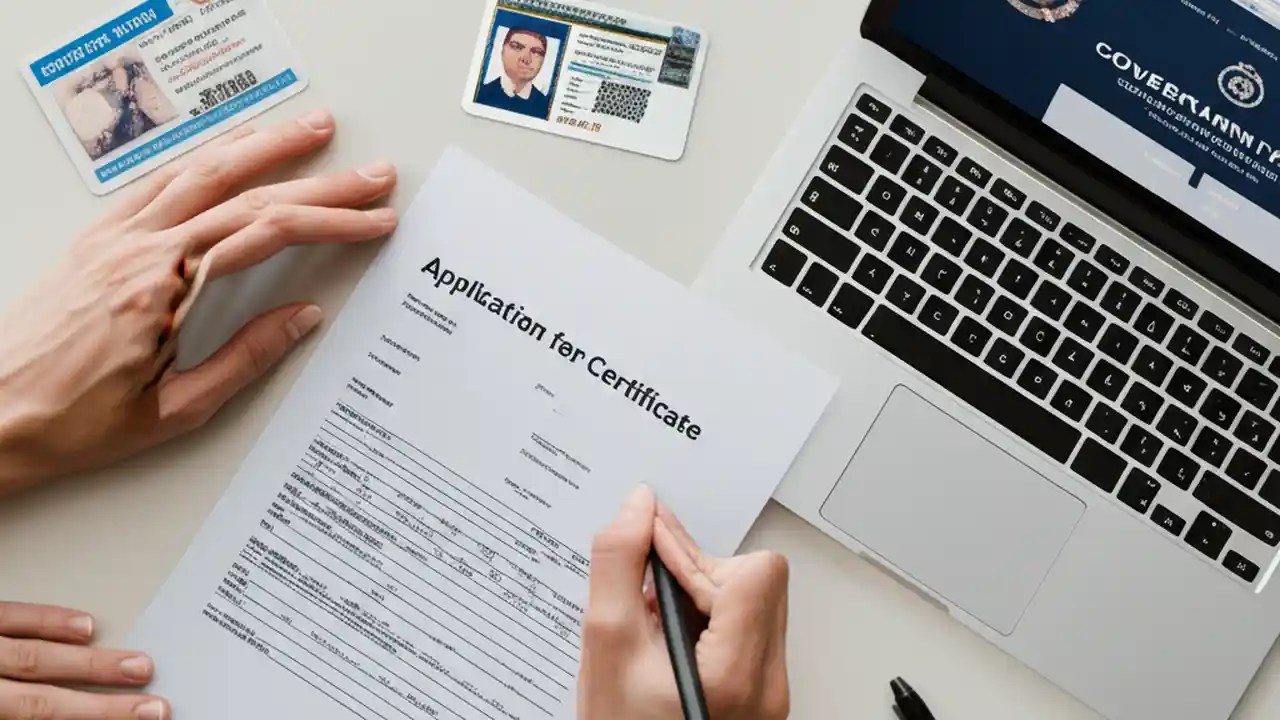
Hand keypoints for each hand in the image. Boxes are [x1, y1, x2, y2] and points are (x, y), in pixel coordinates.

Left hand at [0, 109, 397, 493]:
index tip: (373, 221)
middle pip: (247, 196)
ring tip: (310, 130)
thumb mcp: (174, 411)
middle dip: (319, 183)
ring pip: (201, 172)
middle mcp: (139, 250)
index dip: (330, 223)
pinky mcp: (95, 240)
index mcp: (163, 290)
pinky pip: (155, 180)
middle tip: (370, 175)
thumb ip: (245, 359)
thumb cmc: (72, 424)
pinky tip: (228, 147)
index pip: (266, 236)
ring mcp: (114, 238)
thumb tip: (304, 318)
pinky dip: (200, 156)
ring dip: (263, 146)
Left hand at [0, 602, 166, 718]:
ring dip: (92, 663)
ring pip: (35, 655)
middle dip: (103, 705)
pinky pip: (14, 616)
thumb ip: (19, 710)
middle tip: (151, 706)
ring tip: (138, 665)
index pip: (38, 715)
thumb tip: (74, 711)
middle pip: (42, 699)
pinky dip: (51, 620)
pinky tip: (87, 625)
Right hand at [577, 486, 789, 719]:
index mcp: (737, 675)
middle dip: (697, 575)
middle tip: (647, 591)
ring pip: (753, 604)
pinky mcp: (758, 694)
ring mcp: (767, 693)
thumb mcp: (605, 643)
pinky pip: (746, 632)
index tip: (653, 548)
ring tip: (653, 622)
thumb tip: (638, 509)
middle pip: (758, 584)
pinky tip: (667, 640)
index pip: (755, 574)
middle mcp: (767, 686)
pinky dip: (708, 622)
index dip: (696, 555)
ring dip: (701, 597)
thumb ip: (618, 565)